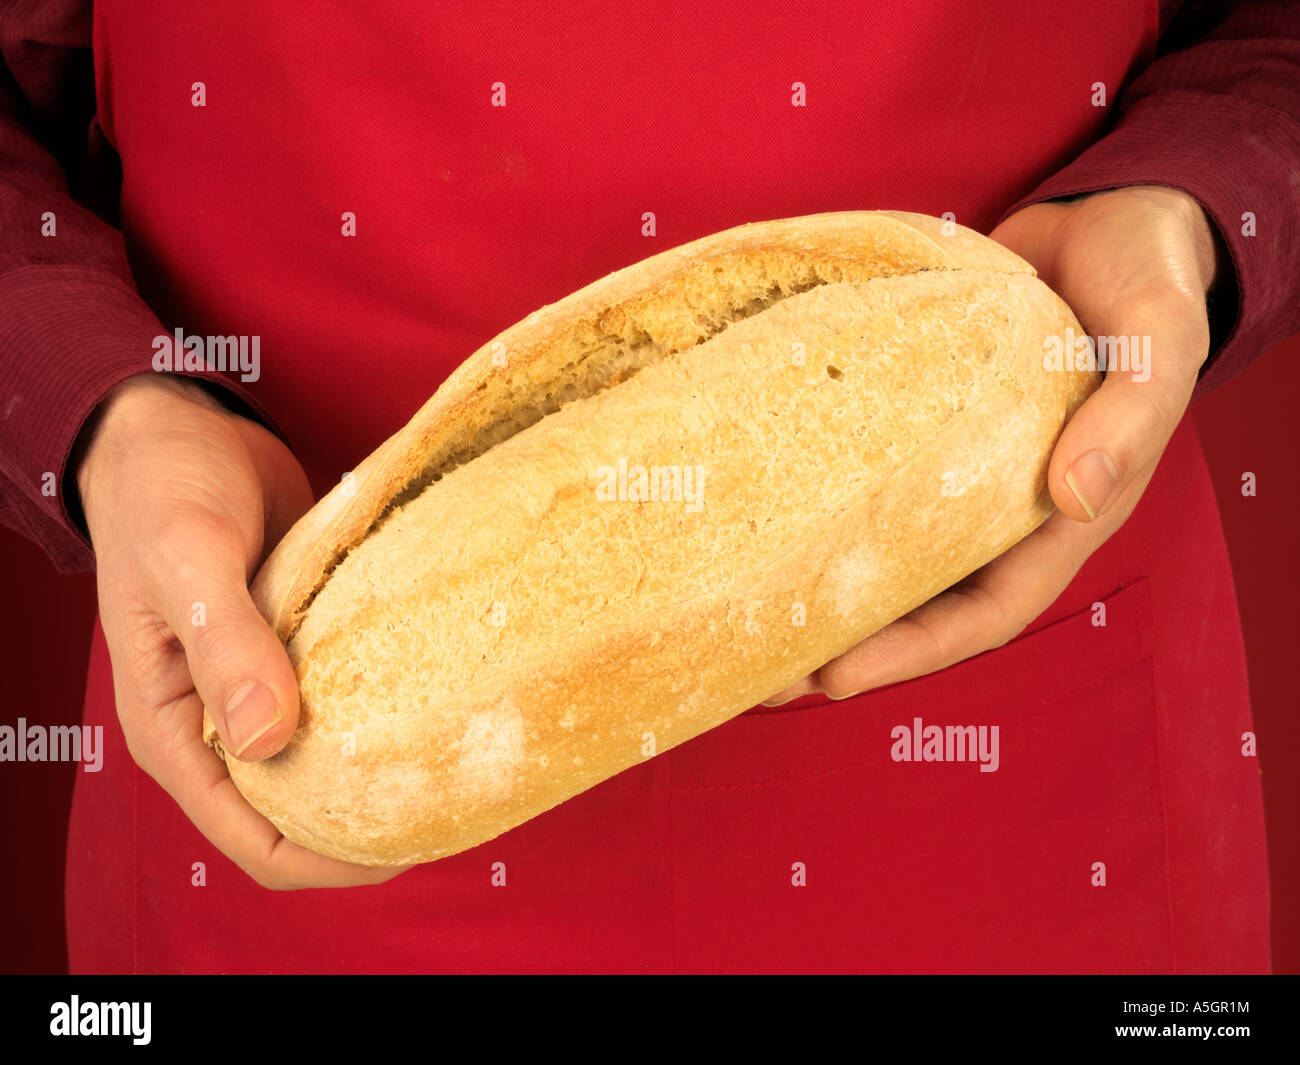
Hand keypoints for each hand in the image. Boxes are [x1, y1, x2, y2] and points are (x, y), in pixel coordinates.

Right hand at [76, 372, 408, 886]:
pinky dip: (389, 704)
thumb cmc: (162, 491)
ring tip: (460, 760)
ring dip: (384, 765)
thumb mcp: (186, 559)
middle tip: (451, 803)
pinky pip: (350, 694)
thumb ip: (225, 645)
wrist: (179, 430)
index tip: (402, 847)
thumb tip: (268, 738)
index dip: (324, 859)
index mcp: (175, 728)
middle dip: (368, 821)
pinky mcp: (301, 648)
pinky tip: (444, 697)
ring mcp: (264, 686)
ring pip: (330, 756)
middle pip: (301, 810)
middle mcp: (220, 721)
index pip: (250, 834)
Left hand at [764, 185, 1218, 703]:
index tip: (834, 678)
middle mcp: (1003, 508)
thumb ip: (1129, 415)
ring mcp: (956, 470)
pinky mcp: (919, 425)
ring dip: (819, 586)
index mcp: (1064, 515)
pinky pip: (867, 477)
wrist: (1108, 222)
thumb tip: (1075, 496)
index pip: (986, 612)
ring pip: (883, 548)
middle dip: (843, 643)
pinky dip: (820, 501)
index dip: (913, 652)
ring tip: (742, 611)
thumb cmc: (1147, 281)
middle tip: (759, 670)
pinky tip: (762, 509)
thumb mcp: (1158, 341)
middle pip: (918, 600)